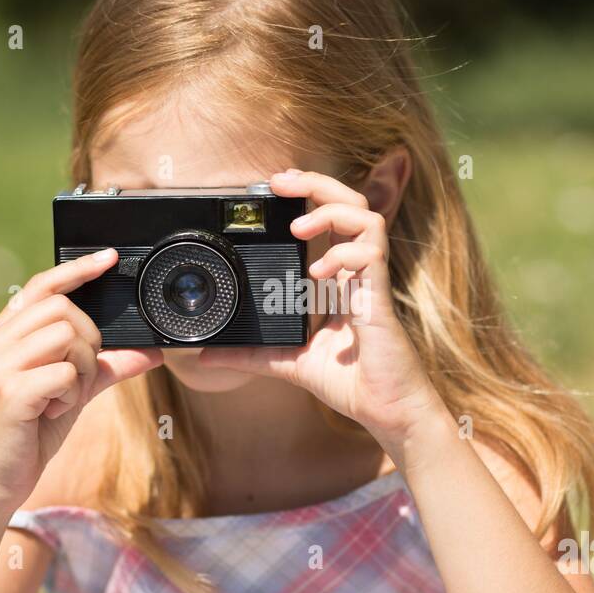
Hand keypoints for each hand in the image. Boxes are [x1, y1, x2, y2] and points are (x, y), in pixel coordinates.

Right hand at [0, 249, 162, 510]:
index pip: (43, 285)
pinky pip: (65, 373)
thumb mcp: (74, 392)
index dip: (77, 270)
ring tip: (64, 396)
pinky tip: (53, 411)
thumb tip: (152, 353)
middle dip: (89, 340)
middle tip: (79, 376)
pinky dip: (72, 394)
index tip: (110, 258)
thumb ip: (107, 367)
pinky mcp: (9, 391)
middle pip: (64, 309)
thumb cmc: (32, 430)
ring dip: (82, 369)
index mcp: (5, 334)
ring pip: (68, 337)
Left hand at [199, 169, 444, 450]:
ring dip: (330, 210)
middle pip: (351, 203)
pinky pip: (371, 255)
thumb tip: (206, 355)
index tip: (273, 189)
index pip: (332, 218)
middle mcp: (358, 272)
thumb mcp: (289, 363)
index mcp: (340, 279)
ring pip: (366, 216)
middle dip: (317, 183)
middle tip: (280, 180)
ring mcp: (371, 282)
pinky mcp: (379, 299)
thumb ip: (252, 354)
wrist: (387, 411)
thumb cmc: (351, 383)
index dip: (308, 194)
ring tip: (298, 226)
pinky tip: (318, 273)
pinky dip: (343, 253)